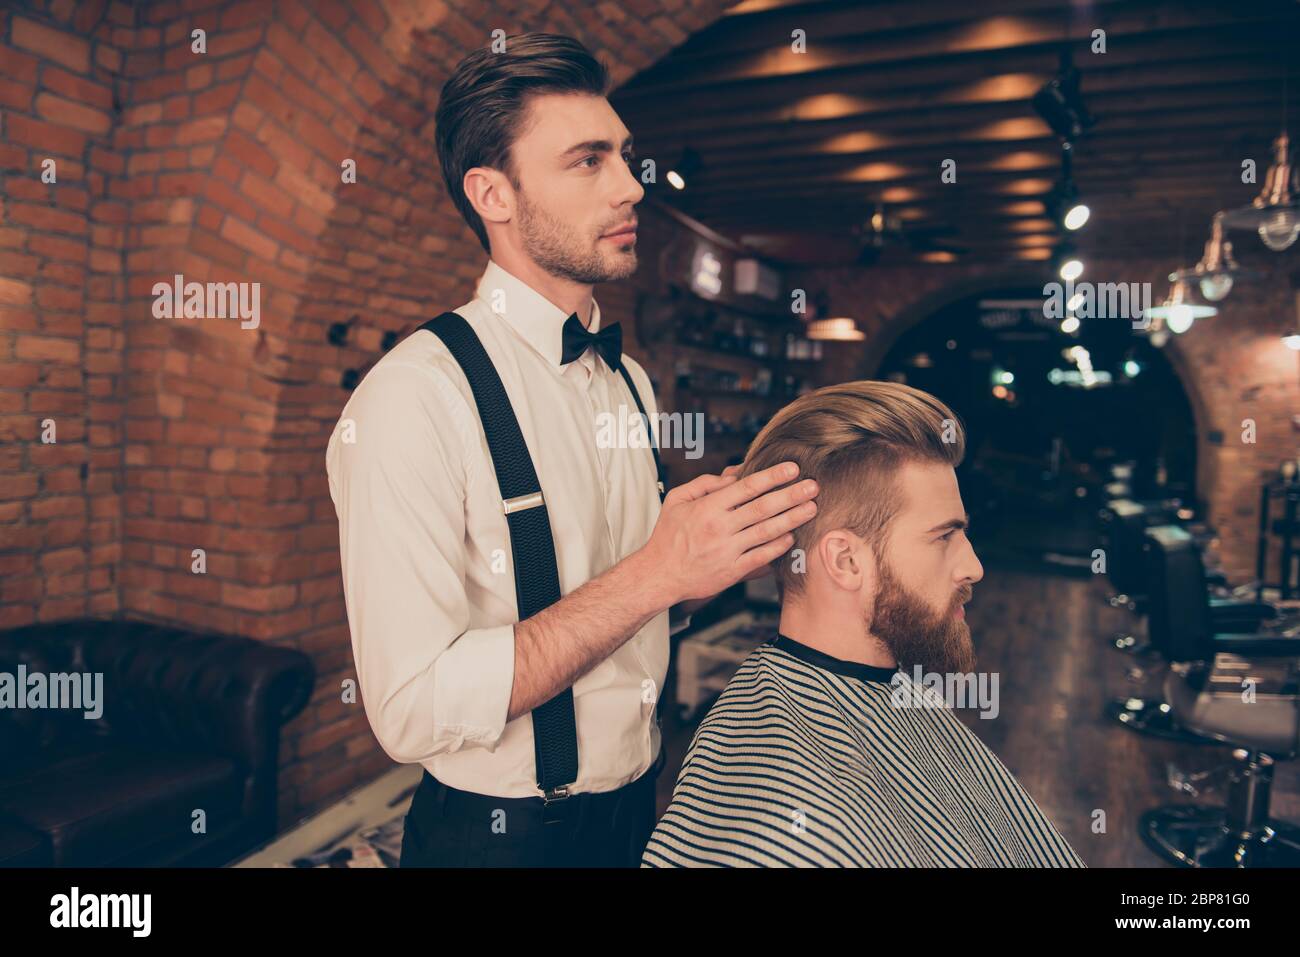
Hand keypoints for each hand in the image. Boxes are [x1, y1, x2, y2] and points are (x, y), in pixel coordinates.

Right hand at [639, 461, 817, 604]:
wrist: (659, 575)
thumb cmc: (668, 535)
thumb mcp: (677, 500)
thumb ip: (705, 483)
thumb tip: (734, 474)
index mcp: (707, 508)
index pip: (746, 488)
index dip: (772, 476)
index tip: (792, 468)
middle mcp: (720, 528)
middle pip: (763, 508)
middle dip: (791, 495)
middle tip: (813, 486)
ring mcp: (728, 551)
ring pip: (767, 531)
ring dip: (792, 518)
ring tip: (811, 508)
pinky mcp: (732, 571)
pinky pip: (761, 557)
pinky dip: (778, 546)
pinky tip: (792, 536)